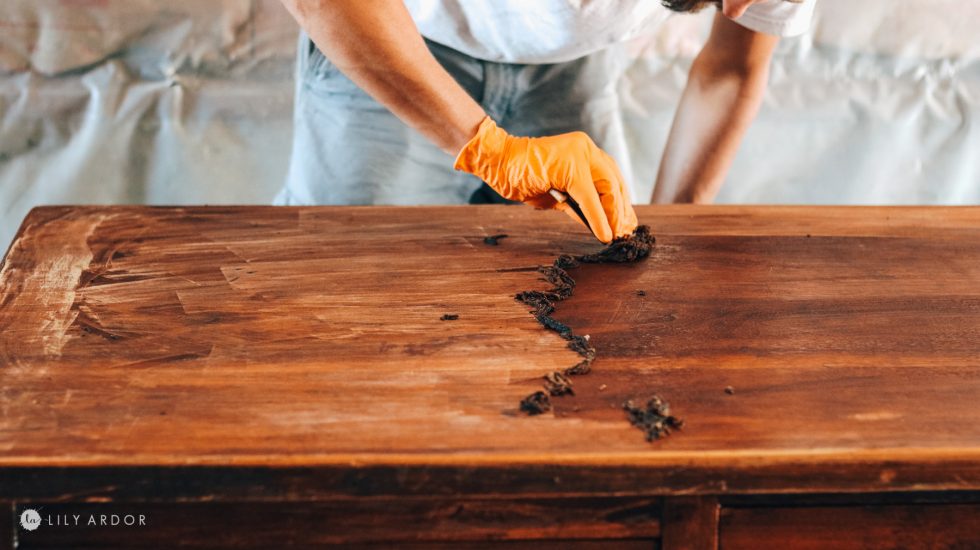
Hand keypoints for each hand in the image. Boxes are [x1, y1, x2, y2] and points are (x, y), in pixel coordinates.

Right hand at [454, 117, 637, 242]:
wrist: (498, 162)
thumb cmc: (523, 177)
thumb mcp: (558, 194)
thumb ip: (579, 203)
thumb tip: (600, 223)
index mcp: (584, 151)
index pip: (611, 177)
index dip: (620, 202)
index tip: (625, 222)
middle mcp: (585, 148)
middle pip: (614, 182)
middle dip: (621, 210)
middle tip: (626, 232)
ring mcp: (579, 154)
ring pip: (606, 188)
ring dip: (613, 214)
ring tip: (616, 234)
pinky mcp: (570, 167)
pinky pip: (589, 197)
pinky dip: (597, 217)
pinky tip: (603, 233)